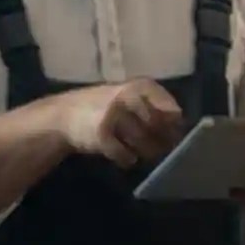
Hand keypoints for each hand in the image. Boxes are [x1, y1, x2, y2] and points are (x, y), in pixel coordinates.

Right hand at [53, 78, 184, 167]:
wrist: (63, 116)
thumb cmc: (105, 107)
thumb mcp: (131, 98)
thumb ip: (156, 108)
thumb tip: (181, 128)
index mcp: (140, 86)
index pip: (172, 111)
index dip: (175, 127)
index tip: (172, 135)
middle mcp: (128, 96)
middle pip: (159, 129)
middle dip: (161, 142)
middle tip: (156, 148)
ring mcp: (114, 114)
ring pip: (144, 144)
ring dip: (145, 152)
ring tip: (138, 150)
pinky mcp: (101, 134)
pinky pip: (125, 156)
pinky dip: (126, 159)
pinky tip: (123, 156)